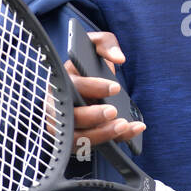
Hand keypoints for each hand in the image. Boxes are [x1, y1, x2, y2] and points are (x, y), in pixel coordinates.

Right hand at [65, 30, 145, 153]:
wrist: (89, 84)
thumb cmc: (89, 64)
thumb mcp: (96, 45)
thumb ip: (107, 44)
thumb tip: (118, 58)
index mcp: (61, 80)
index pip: (72, 85)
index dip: (93, 87)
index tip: (115, 87)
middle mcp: (58, 105)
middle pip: (70, 116)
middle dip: (93, 115)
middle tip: (114, 111)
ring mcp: (65, 125)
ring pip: (77, 137)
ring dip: (101, 135)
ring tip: (123, 126)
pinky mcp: (76, 139)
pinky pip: (91, 146)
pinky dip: (113, 141)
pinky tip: (131, 131)